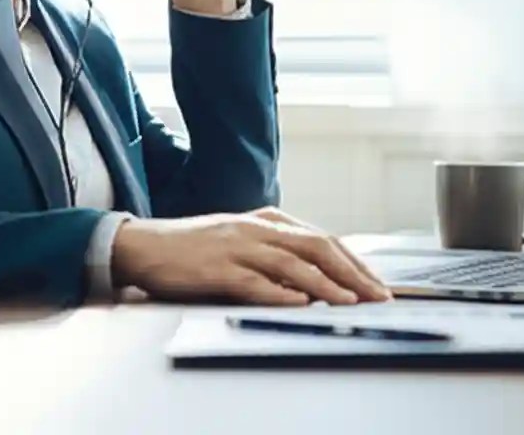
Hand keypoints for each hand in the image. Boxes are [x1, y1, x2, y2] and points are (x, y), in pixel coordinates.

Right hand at [111, 210, 392, 305]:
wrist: (145, 245)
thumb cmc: (195, 248)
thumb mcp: (243, 240)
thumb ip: (277, 252)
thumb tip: (317, 279)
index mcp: (268, 220)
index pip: (323, 239)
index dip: (354, 262)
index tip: (377, 283)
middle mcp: (258, 229)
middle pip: (317, 248)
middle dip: (353, 273)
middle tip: (378, 296)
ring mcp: (238, 247)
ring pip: (293, 264)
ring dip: (327, 284)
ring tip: (351, 302)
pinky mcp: (217, 268)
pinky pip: (255, 281)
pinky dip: (280, 293)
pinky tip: (301, 303)